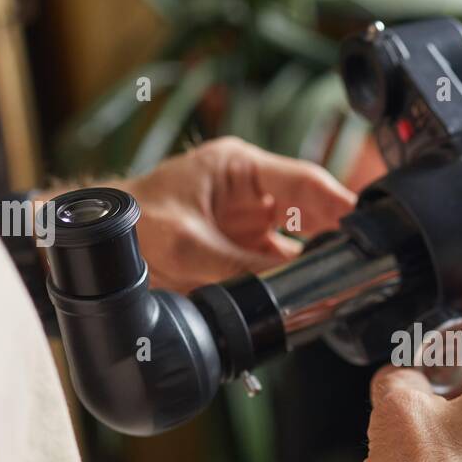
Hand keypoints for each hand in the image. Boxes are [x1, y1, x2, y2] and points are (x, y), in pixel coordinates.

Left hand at [97, 137, 355, 292]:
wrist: (97, 250)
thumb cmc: (129, 225)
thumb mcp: (185, 244)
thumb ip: (239, 266)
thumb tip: (286, 284)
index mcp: (239, 168)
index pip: (304, 181)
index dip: (339, 202)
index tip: (364, 225)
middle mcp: (250, 192)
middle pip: (311, 210)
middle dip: (335, 235)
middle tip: (359, 260)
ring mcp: (248, 223)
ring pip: (300, 240)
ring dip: (317, 259)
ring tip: (339, 279)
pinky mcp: (242, 252)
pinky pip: (279, 265)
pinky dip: (294, 279)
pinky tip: (308, 294)